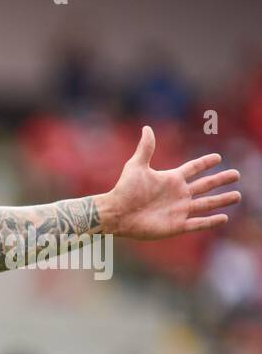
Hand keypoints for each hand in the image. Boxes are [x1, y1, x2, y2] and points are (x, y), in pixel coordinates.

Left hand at [98, 126, 241, 238]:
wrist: (116, 213)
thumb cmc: (124, 190)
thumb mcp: (136, 166)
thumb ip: (146, 148)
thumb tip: (147, 128)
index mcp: (171, 179)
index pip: (193, 169)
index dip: (205, 163)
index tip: (218, 157)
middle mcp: (178, 194)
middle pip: (205, 185)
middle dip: (221, 180)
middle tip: (236, 175)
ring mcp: (178, 210)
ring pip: (206, 204)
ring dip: (222, 200)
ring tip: (237, 195)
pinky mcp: (176, 226)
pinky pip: (198, 223)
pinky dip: (210, 221)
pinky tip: (224, 218)